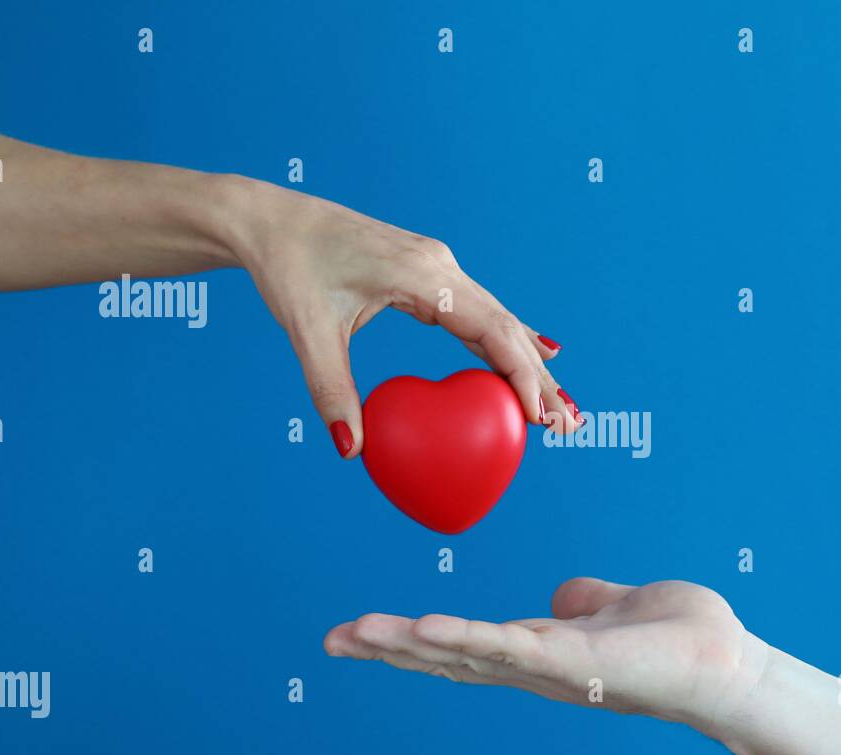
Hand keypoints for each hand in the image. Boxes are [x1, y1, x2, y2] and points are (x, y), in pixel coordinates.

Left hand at [227, 177, 582, 457]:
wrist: (272, 218)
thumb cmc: (289, 267)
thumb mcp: (307, 330)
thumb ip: (331, 389)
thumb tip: (350, 450)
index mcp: (423, 275)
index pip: (491, 329)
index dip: (520, 375)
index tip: (539, 417)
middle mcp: (441, 267)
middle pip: (507, 328)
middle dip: (539, 380)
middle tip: (569, 426)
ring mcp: (438, 267)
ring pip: (499, 321)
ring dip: (528, 364)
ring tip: (559, 407)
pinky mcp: (428, 273)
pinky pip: (478, 314)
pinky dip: (505, 343)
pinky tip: (533, 357)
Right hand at [323, 578, 770, 736]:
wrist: (728, 665)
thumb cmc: (681, 637)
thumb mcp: (619, 607)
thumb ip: (586, 602)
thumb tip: (563, 597)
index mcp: (542, 649)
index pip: (464, 643)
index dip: (413, 639)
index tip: (361, 630)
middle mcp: (537, 667)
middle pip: (449, 657)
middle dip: (389, 649)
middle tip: (332, 640)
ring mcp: (551, 669)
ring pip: (466, 655)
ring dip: (408, 646)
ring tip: (354, 635)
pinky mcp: (574, 663)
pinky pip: (510, 648)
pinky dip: (464, 638)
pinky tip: (422, 629)